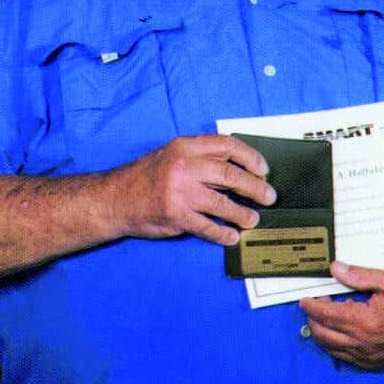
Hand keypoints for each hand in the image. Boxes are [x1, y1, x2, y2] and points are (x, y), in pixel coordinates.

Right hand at [109, 135, 273, 243]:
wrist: (113, 199)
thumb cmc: (146, 177)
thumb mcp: (172, 155)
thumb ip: (202, 156)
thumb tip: (241, 167)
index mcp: (185, 146)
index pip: (227, 145)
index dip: (251, 157)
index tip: (263, 170)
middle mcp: (184, 166)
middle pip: (231, 175)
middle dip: (256, 188)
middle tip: (269, 197)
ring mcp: (179, 192)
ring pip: (223, 204)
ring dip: (243, 214)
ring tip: (252, 219)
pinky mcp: (176, 216)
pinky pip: (207, 227)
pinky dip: (223, 234)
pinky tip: (232, 237)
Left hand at [301, 262, 383, 370]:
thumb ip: (359, 276)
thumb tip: (336, 269)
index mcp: (364, 322)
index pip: (325, 315)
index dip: (311, 306)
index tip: (305, 300)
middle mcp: (363, 343)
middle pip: (322, 334)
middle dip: (313, 320)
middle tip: (314, 307)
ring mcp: (368, 357)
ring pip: (331, 348)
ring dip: (322, 333)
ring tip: (327, 318)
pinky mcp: (374, 364)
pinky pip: (345, 358)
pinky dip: (337, 346)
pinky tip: (342, 334)